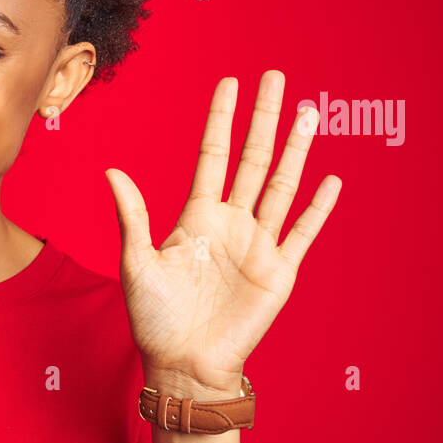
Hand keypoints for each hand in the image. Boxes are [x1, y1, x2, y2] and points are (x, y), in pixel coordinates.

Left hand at [105, 70, 340, 398]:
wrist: (183, 364)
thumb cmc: (154, 320)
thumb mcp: (137, 264)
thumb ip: (133, 217)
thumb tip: (112, 172)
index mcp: (196, 218)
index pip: (213, 156)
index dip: (221, 120)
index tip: (230, 84)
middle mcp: (231, 224)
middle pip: (253, 160)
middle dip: (265, 119)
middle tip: (276, 78)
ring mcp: (258, 246)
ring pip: (282, 186)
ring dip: (297, 149)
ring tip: (310, 112)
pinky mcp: (279, 272)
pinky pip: (302, 233)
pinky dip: (318, 207)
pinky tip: (331, 179)